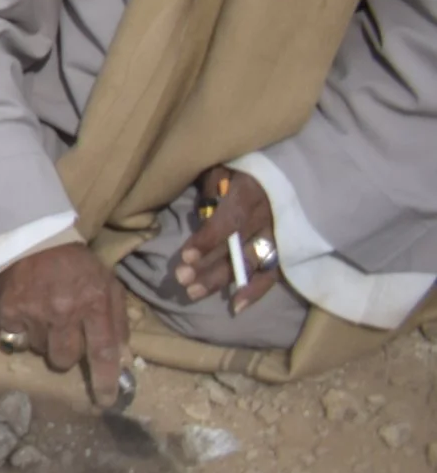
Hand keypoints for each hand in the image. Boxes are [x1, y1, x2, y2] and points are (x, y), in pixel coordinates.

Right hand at [0, 241, 130, 405]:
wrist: (34, 238)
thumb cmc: (77, 264)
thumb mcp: (108, 284)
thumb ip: (117, 319)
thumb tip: (121, 356)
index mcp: (94, 304)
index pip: (102, 352)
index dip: (105, 381)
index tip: (106, 401)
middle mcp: (63, 311)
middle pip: (65, 359)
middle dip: (67, 355)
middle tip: (66, 336)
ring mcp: (33, 312)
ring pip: (41, 350)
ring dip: (45, 341)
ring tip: (45, 318)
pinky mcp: (8, 310)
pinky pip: (17, 340)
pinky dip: (23, 332)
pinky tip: (28, 313)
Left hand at [175, 165, 281, 313]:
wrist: (291, 171)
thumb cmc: (245, 168)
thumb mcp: (226, 166)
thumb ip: (213, 186)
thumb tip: (202, 211)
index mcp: (251, 193)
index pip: (228, 221)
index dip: (207, 240)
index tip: (186, 257)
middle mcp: (268, 217)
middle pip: (238, 247)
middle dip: (209, 266)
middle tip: (181, 280)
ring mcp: (280, 235)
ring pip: (251, 263)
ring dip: (222, 280)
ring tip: (193, 293)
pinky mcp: (287, 249)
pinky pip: (273, 273)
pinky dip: (256, 291)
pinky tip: (236, 307)